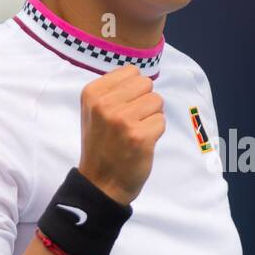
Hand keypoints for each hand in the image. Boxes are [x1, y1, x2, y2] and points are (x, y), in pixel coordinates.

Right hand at [75, 64, 164, 204]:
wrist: (101, 182)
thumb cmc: (102, 144)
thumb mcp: (94, 111)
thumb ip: (113, 90)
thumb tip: (139, 75)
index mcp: (92, 93)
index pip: (131, 71)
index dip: (133, 90)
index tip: (122, 108)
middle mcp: (105, 104)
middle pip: (146, 84)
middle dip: (144, 101)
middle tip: (131, 121)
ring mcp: (122, 120)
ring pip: (157, 101)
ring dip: (151, 117)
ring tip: (136, 132)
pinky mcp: (140, 137)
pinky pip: (162, 121)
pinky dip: (156, 132)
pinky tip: (141, 143)